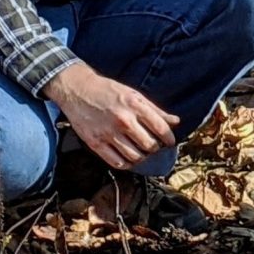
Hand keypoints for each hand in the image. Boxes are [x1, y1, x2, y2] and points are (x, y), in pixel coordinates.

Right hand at [43, 63, 179, 169]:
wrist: (77, 89)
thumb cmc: (108, 91)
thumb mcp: (133, 95)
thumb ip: (155, 110)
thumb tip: (175, 121)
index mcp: (134, 105)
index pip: (160, 128)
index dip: (169, 138)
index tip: (169, 142)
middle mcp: (123, 120)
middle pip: (149, 145)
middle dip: (155, 148)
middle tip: (154, 146)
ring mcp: (108, 133)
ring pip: (135, 157)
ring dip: (142, 157)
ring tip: (142, 152)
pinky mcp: (95, 143)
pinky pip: (116, 162)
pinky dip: (126, 164)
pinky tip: (128, 159)